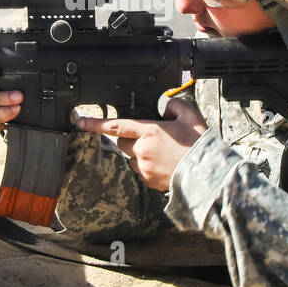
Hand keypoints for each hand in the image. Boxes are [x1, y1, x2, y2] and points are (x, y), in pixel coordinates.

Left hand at [75, 98, 207, 191]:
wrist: (207, 173)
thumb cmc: (199, 145)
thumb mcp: (190, 116)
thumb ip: (174, 105)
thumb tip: (165, 106)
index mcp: (150, 131)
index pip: (116, 125)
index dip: (95, 123)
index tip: (80, 122)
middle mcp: (142, 149)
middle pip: (123, 142)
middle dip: (132, 139)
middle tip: (153, 139)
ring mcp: (144, 167)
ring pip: (133, 158)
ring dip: (141, 154)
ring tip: (164, 154)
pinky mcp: (148, 181)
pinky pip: (141, 171)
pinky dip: (149, 167)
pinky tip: (166, 164)